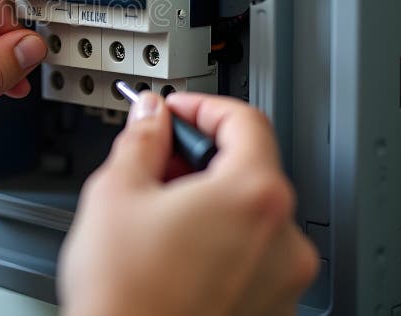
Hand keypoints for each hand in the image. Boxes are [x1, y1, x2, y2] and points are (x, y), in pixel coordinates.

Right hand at [58, 92, 318, 315]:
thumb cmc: (124, 296)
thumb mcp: (116, 192)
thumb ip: (141, 139)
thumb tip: (151, 115)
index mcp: (253, 196)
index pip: (245, 120)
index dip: (203, 105)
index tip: (177, 110)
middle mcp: (284, 239)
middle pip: (249, 168)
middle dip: (200, 158)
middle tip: (157, 163)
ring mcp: (282, 280)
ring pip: (248, 214)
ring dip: (208, 201)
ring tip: (157, 216)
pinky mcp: (271, 310)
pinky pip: (251, 255)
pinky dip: (218, 241)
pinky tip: (174, 252)